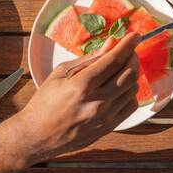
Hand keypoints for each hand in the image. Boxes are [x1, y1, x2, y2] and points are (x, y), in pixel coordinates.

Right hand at [0, 33, 142, 172]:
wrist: (37, 136)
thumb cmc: (45, 101)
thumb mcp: (60, 74)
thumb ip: (88, 59)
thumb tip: (111, 44)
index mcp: (81, 85)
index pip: (114, 60)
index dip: (128, 45)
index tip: (135, 36)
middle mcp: (97, 101)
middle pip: (129, 74)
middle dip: (133, 58)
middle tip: (129, 52)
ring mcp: (105, 117)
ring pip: (133, 89)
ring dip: (132, 75)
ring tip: (122, 69)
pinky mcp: (108, 128)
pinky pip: (131, 106)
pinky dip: (130, 93)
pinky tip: (121, 88)